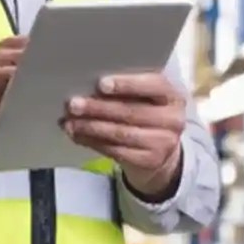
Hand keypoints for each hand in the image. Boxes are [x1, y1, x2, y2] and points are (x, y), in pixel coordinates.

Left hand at [62, 73, 185, 200]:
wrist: (162, 150)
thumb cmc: (148, 112)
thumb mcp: (148, 96)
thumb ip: (128, 87)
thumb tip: (89, 82)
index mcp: (173, 95)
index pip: (153, 85)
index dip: (126, 84)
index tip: (101, 84)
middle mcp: (172, 119)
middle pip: (131, 111)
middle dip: (98, 107)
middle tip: (74, 104)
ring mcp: (163, 143)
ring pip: (120, 133)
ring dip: (91, 127)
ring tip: (70, 121)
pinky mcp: (150, 161)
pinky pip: (116, 150)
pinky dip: (92, 142)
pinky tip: (78, 135)